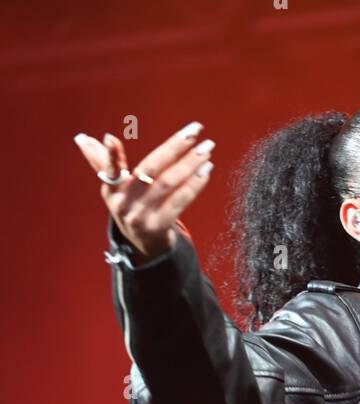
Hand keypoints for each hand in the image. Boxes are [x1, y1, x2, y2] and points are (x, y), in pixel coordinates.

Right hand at [72, 122, 214, 263]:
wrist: (143, 246)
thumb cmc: (130, 207)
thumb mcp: (114, 189)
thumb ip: (102, 163)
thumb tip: (82, 138)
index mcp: (111, 190)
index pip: (110, 170)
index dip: (110, 156)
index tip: (111, 138)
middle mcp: (124, 204)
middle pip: (150, 170)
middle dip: (173, 148)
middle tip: (194, 130)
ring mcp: (142, 217)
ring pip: (168, 184)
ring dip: (190, 164)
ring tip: (207, 148)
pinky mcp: (159, 227)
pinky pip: (179, 202)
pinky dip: (194, 185)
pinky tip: (206, 170)